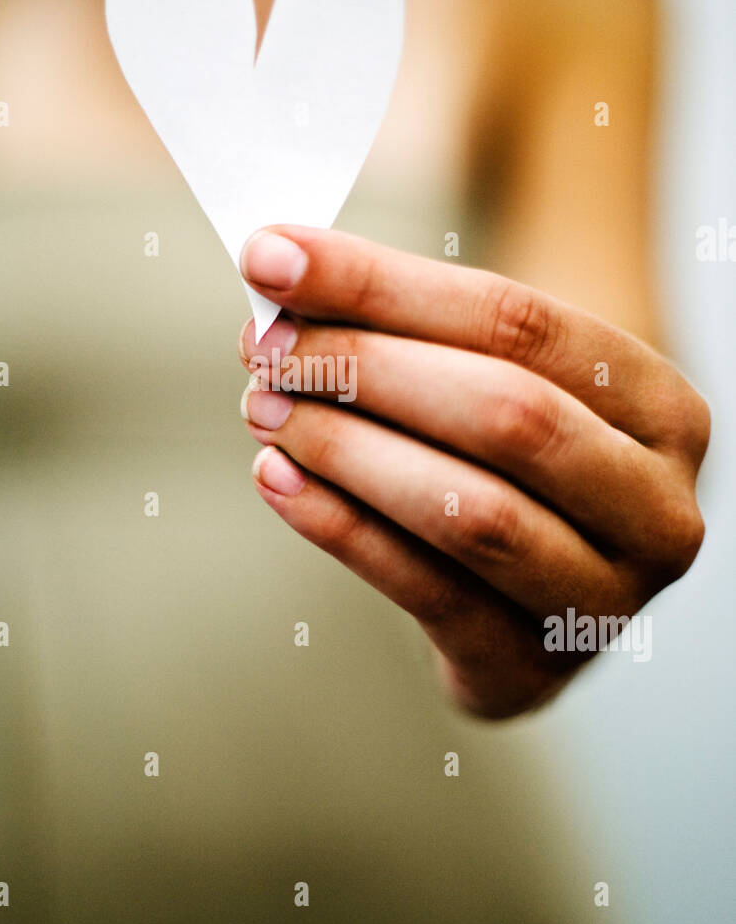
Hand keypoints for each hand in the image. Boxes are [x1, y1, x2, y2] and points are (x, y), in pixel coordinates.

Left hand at [237, 226, 709, 717]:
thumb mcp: (494, 378)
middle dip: (365, 367)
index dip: (384, 285)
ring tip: (262, 405)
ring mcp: (604, 598)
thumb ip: (408, 326)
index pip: (518, 322)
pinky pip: (423, 589)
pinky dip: (338, 526)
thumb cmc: (510, 457)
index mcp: (662, 406)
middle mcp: (656, 506)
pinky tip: (275, 476)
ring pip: (469, 511)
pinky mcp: (530, 666)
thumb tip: (281, 266)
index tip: (275, 257)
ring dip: (346, 448)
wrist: (543, 589)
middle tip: (263, 344)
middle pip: (504, 413)